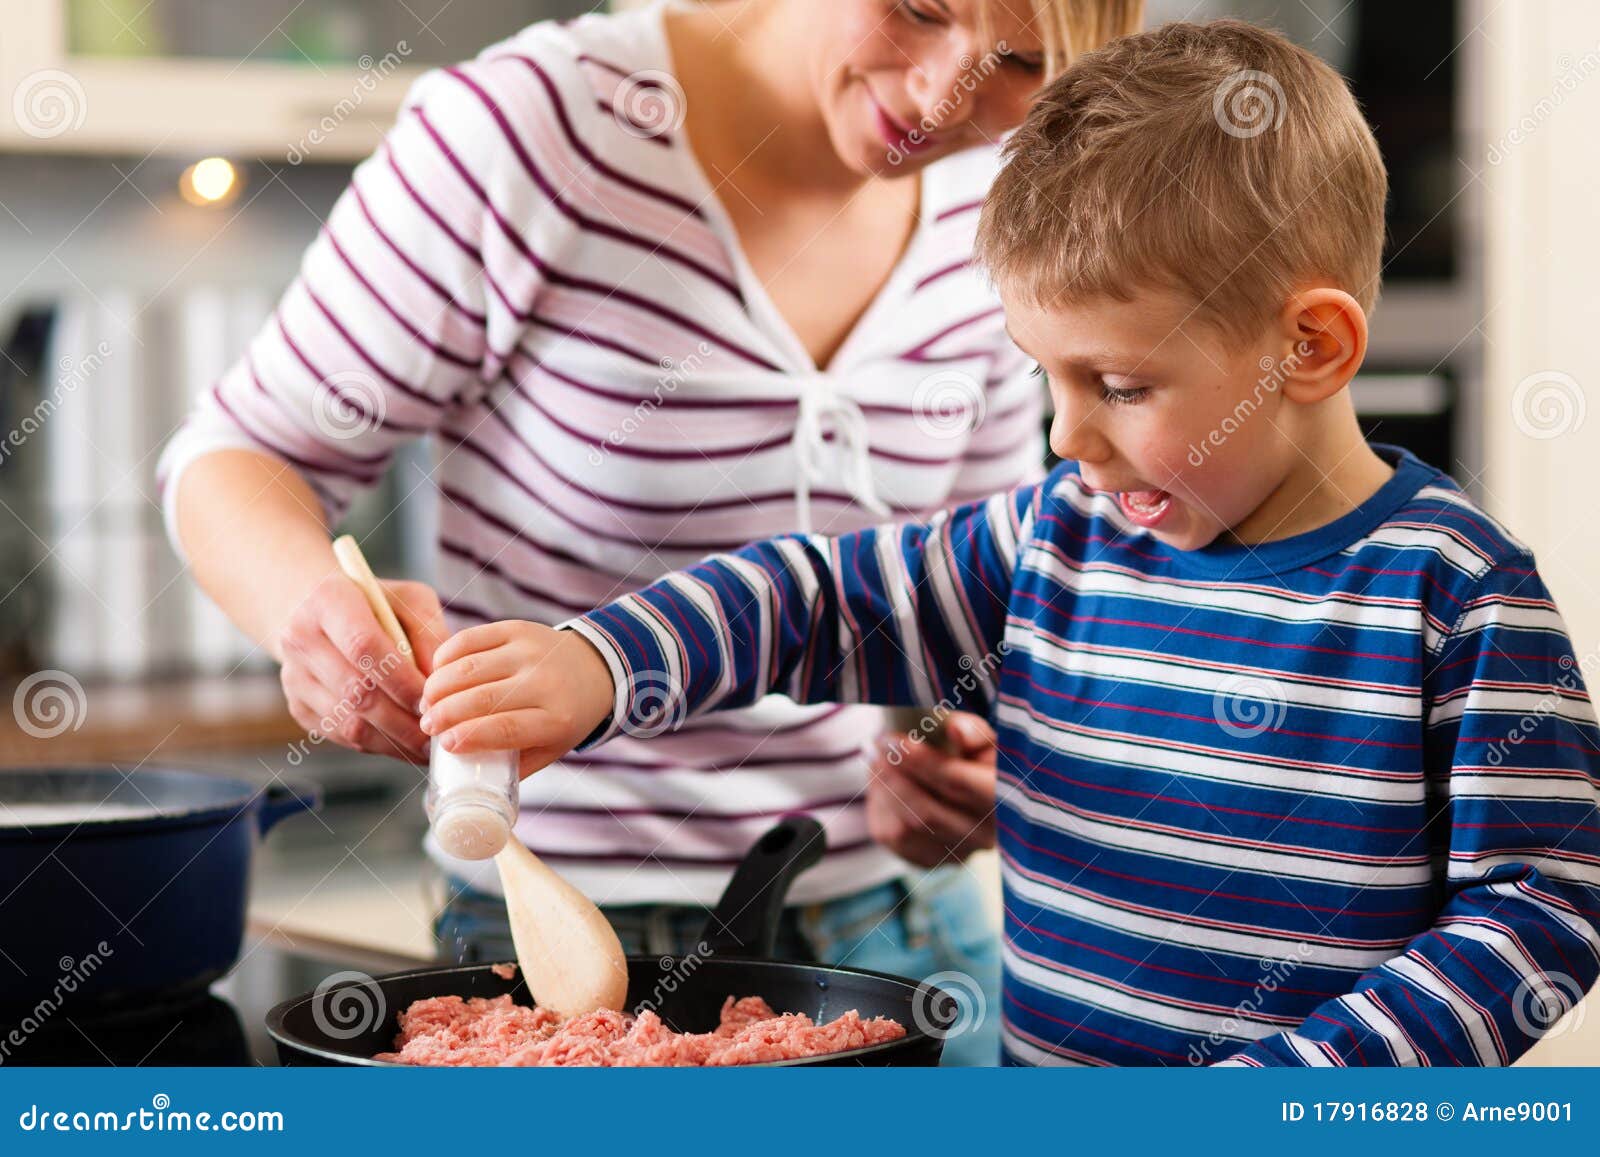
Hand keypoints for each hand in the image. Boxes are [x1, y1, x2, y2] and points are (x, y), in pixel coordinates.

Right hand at [275, 573, 447, 763]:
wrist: (315, 610)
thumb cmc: (374, 603)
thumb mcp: (409, 599)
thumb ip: (428, 632)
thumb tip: (440, 680)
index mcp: (328, 600)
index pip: (363, 646)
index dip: (401, 679)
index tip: (432, 700)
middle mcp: (301, 638)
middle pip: (355, 691)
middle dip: (402, 720)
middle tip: (437, 734)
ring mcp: (294, 677)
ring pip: (348, 722)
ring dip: (393, 740)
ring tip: (426, 745)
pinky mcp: (298, 706)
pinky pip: (341, 735)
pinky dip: (377, 745)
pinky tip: (403, 743)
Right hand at [418, 621, 615, 778]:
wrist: (595, 669)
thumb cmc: (564, 717)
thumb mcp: (550, 749)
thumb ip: (514, 766)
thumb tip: (465, 782)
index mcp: (558, 719)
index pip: (507, 728)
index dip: (470, 736)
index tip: (444, 744)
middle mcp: (546, 682)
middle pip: (483, 698)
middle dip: (445, 713)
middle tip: (428, 724)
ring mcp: (531, 651)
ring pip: (470, 667)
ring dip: (439, 686)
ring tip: (428, 702)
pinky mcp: (517, 629)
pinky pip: (471, 639)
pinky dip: (446, 655)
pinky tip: (436, 672)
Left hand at [866, 711, 997, 867]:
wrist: (955, 786)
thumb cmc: (968, 753)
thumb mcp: (977, 735)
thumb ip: (971, 731)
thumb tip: (956, 730)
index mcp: (1007, 802)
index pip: (962, 786)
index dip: (927, 764)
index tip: (898, 741)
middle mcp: (987, 836)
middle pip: (930, 812)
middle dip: (899, 775)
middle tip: (880, 744)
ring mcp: (958, 854)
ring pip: (909, 826)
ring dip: (886, 789)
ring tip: (877, 758)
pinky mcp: (930, 861)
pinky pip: (894, 837)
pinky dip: (882, 805)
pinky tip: (881, 784)